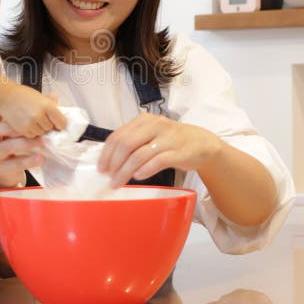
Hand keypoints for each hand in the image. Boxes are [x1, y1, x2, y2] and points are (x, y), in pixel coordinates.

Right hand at [0, 84, 66, 137]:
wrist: (5, 97)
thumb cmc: (23, 95)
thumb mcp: (40, 97)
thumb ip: (51, 105)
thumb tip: (63, 112)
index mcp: (47, 106)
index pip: (62, 122)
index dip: (60, 123)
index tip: (57, 122)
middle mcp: (40, 115)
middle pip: (51, 129)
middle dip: (48, 125)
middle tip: (42, 119)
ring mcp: (31, 124)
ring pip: (42, 134)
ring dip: (40, 129)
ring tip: (33, 120)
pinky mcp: (23, 130)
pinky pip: (32, 136)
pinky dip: (31, 132)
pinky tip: (27, 123)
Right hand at [0, 112, 44, 189]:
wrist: (2, 171)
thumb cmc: (9, 143)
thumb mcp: (14, 128)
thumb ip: (29, 112)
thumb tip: (53, 95)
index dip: (4, 110)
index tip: (23, 108)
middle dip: (13, 126)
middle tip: (33, 125)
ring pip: (5, 147)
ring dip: (25, 144)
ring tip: (42, 142)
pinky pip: (13, 165)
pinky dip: (28, 161)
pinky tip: (40, 158)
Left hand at [98, 113, 222, 187]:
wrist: (202, 143)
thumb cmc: (171, 140)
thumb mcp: (150, 134)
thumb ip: (133, 141)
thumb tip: (109, 160)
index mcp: (144, 120)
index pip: (118, 136)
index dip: (107, 153)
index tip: (101, 168)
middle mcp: (155, 126)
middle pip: (126, 145)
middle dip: (113, 163)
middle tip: (108, 178)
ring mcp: (167, 138)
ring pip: (139, 155)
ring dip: (125, 171)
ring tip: (118, 182)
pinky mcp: (178, 152)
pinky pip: (157, 162)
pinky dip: (144, 171)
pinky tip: (137, 177)